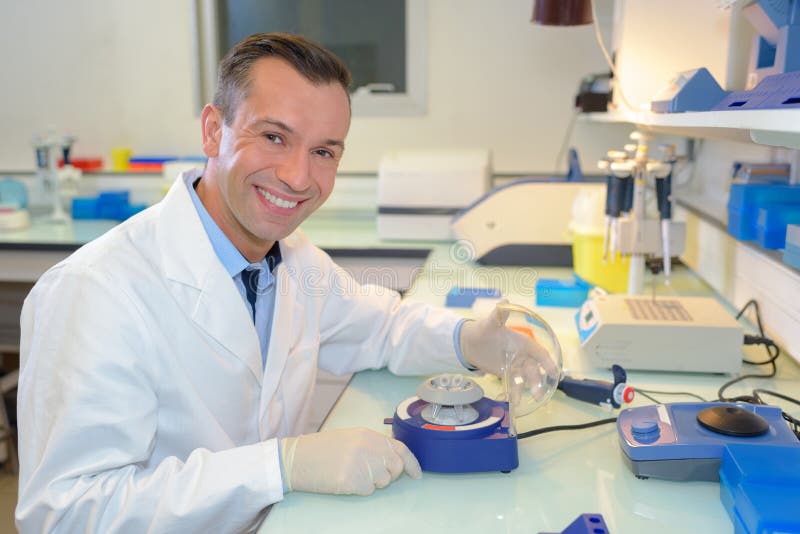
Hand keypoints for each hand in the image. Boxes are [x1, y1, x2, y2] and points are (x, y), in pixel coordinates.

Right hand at [280, 428, 421, 495]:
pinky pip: (367, 491)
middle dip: (389, 474)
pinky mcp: (352, 481)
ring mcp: (361, 465)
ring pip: (382, 481)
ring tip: (351, 472)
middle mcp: (368, 448)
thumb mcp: (351, 438)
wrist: (297, 459)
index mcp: (368, 435)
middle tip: (371, 473)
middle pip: (395, 468)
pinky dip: (359, 489)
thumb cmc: (321, 449)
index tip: (416, 474)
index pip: (400, 449)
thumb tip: (393, 458)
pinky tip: (344, 479)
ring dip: (372, 482)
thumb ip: (373, 445)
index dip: (412, 463)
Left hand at [459, 302, 557, 402]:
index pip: (539, 352)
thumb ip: (499, 314)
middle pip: (534, 368)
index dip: (547, 361)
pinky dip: (516, 393)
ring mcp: (515, 365)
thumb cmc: (484, 329)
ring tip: (534, 399)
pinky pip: (514, 384)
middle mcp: (522, 355)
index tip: (554, 371)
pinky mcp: (506, 374)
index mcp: (523, 342)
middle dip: (539, 380)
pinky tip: (515, 402)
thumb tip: (505, 301)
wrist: (470, 342)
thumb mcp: (491, 322)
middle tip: (540, 392)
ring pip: (526, 378)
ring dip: (531, 388)